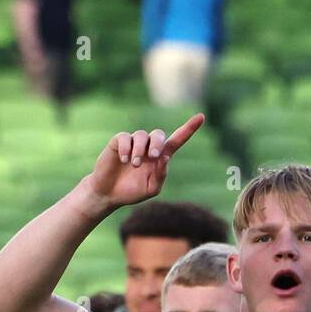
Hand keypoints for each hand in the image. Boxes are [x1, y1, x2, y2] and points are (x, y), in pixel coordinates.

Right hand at [78, 114, 204, 213]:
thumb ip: (161, 175)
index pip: (177, 140)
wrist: (109, 194)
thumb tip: (166, 158)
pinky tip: (124, 160)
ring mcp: (133, 143)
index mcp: (160, 157)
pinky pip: (125, 138)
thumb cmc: (132, 191)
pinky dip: (126, 149)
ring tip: (134, 164)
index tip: (201, 117)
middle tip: (153, 156)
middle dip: (157, 144)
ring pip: (141, 136)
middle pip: (158, 134)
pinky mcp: (118, 142)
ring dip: (140, 150)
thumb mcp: (151, 189)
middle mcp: (148, 147)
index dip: (189, 129)